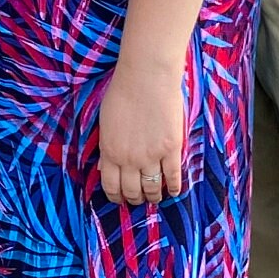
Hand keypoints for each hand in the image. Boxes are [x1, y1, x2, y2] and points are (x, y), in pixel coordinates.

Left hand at [95, 53, 188, 206]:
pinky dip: (173, 187)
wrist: (146, 77)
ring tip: (156, 198)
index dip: (116, 197)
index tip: (120, 200)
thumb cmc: (122, 92)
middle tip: (139, 200)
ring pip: (152, 188)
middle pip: (132, 191)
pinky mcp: (171, 149)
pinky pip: (173, 176)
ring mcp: (151, 156)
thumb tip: (104, 166)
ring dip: (154, 197)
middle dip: (135, 199)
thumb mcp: (105, 121)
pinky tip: (174, 191)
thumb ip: (106, 145)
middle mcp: (129, 159)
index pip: (111, 186)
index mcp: (110, 151)